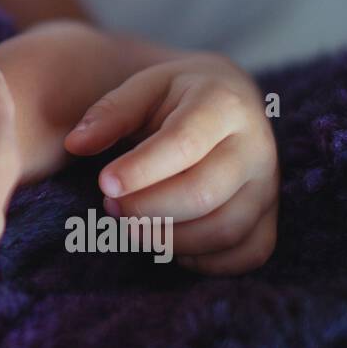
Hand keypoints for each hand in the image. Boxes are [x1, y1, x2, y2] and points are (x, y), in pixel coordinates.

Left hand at [63, 53, 278, 274]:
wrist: (228, 101)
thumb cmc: (175, 97)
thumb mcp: (142, 88)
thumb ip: (110, 113)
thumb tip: (76, 144)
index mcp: (224, 103)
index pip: (184, 144)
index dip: (140, 170)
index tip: (103, 184)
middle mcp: (257, 146)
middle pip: (203, 193)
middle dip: (147, 208)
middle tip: (109, 205)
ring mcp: (268, 186)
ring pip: (224, 229)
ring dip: (167, 237)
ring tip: (129, 224)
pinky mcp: (270, 218)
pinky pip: (246, 254)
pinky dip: (204, 259)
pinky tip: (167, 241)